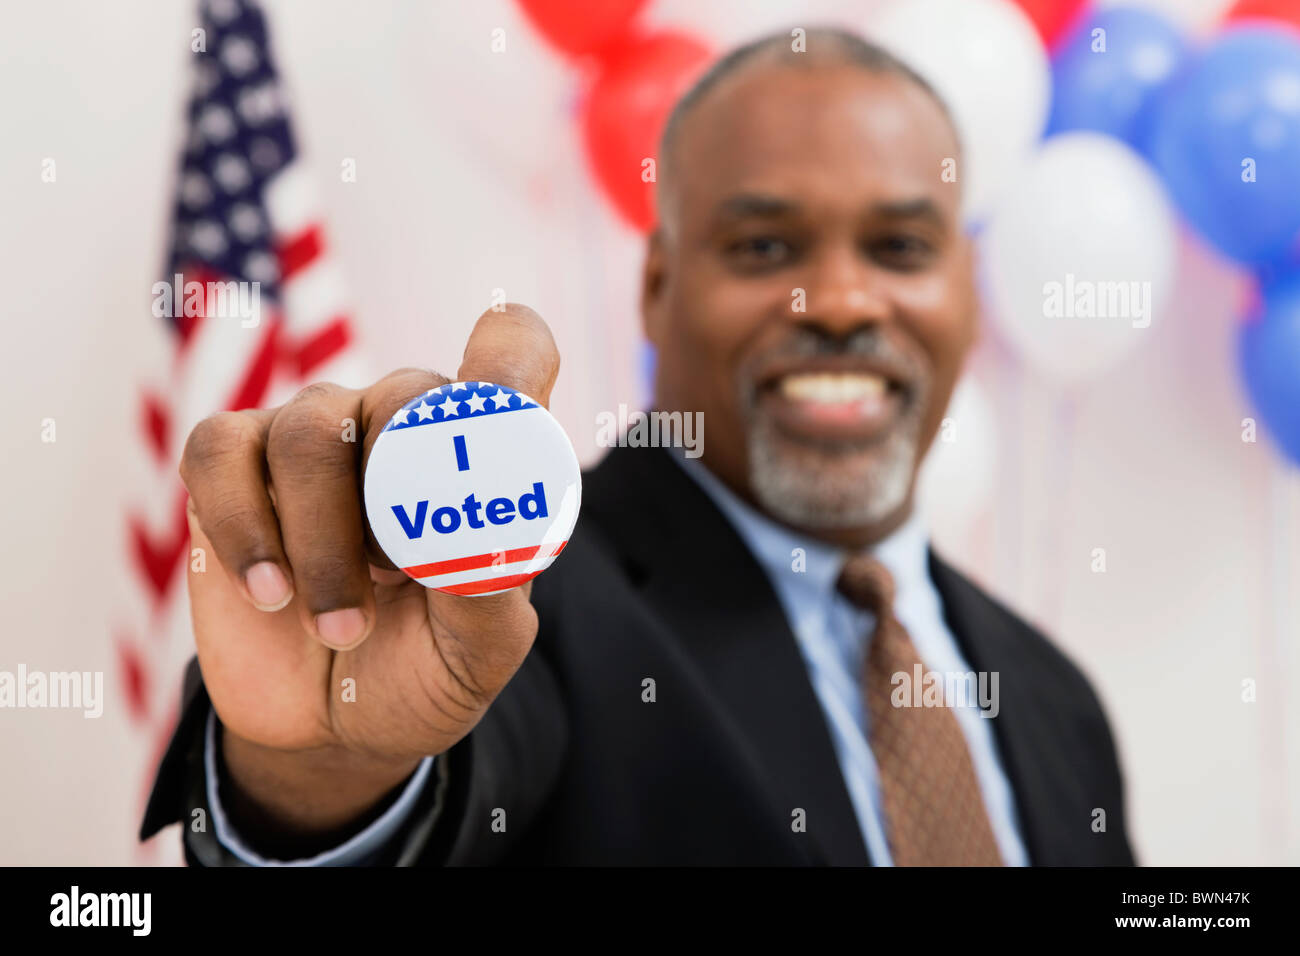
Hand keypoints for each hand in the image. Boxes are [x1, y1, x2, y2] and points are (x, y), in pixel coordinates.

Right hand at [179, 304, 559, 838]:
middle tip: (396, 580)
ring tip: (340, 625)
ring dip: (323, 543)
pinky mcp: (233, 465)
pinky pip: (220, 450)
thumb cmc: (424, 666)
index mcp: (478, 453)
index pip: (513, 354)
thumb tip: (467, 539)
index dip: (508, 358)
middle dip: (396, 502)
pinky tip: (270, 592)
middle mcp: (399, 423)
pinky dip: (243, 527)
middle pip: (400, 398)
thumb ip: (488, 589)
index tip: (498, 401)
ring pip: (308, 434)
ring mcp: (314, 436)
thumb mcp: (481, 649)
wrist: (333, 726)